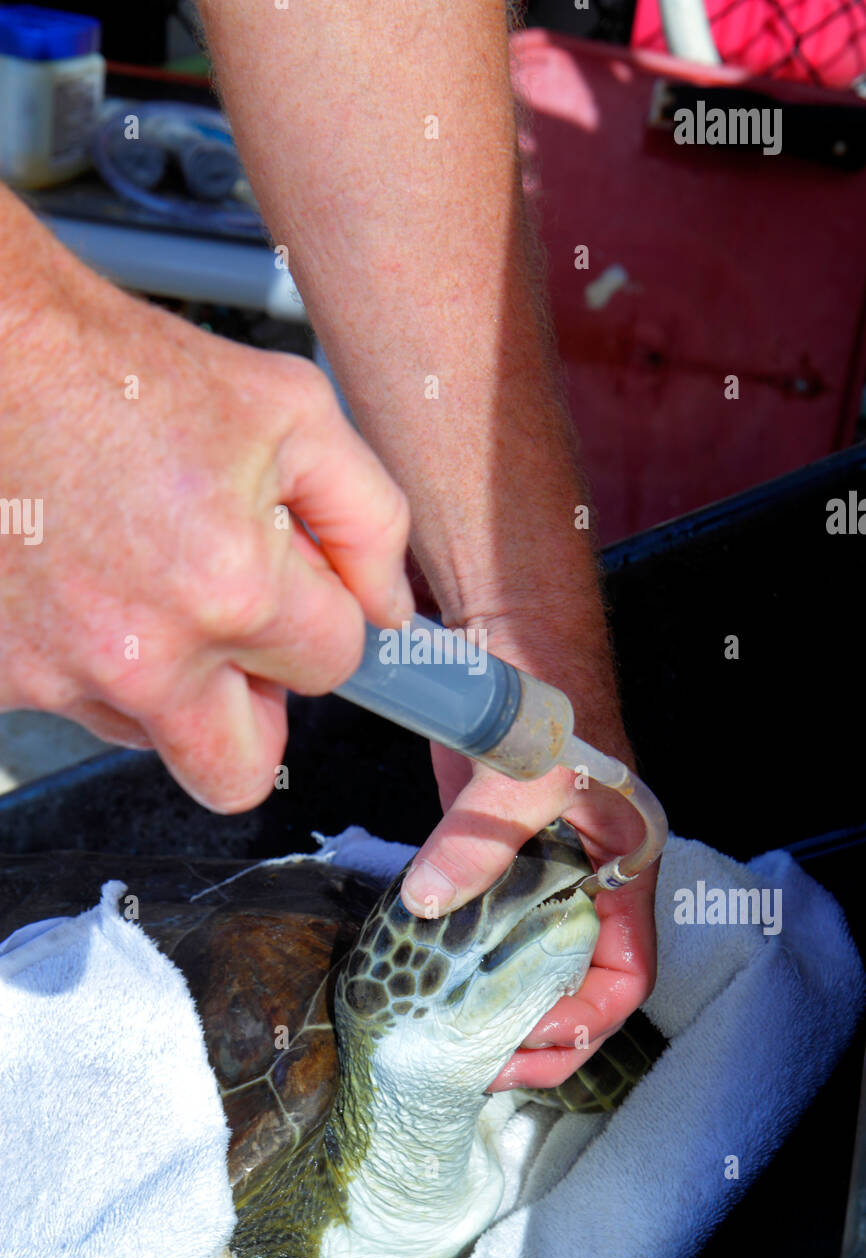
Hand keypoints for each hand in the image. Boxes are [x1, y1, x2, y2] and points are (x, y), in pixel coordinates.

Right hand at [0, 197, 412, 810]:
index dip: (321, 619)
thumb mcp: (289, 410)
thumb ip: (369, 519)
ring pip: (155, 736)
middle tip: (237, 640)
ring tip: (142, 575)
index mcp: (232, 589)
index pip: (332, 667)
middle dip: (254, 715)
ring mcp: (58, 677)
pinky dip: (92, 659)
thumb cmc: (120, 371)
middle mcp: (144, 656)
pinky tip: (85, 579)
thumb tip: (389, 608)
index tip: (295, 588)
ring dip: (168, 680)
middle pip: (240, 771)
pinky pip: (77, 705)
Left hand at [400, 617, 657, 1090]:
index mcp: (626, 869)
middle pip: (575, 982)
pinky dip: (459, 955)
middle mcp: (586, 879)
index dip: (583, 1020)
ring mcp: (536, 868)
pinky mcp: (490, 852)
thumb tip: (426, 903)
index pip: (625, 974)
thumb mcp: (528, 772)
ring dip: (493, 1000)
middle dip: (533, 1029)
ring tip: (447, 1035)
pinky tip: (424, 976)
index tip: (525, 1040)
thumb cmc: (548, 699)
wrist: (510, 636)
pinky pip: (482, 921)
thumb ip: (481, 840)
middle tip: (474, 1058)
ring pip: (525, 958)